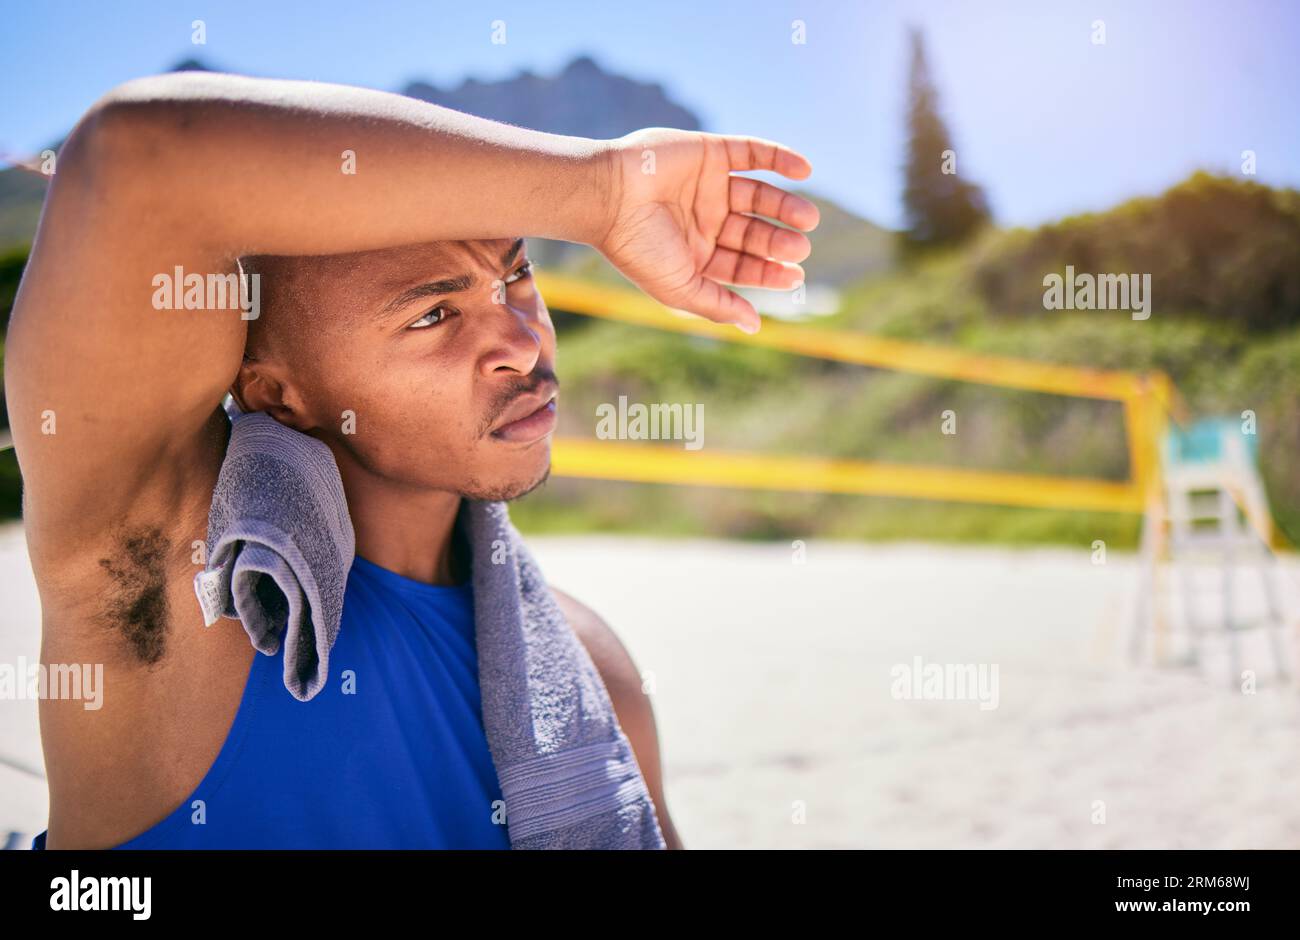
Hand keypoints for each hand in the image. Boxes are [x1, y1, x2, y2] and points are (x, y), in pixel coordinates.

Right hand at [595, 128, 818, 332]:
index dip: (770, 272)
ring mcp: (709, 184)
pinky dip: (780, 158)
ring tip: (807, 218)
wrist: (609, 197)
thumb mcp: (680, 287)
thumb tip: (755, 326)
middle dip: (779, 241)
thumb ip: (717, 306)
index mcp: (697, 253)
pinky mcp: (709, 151)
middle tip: (800, 247)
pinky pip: (752, 152)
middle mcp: (705, 219)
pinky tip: (805, 170)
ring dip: (786, 206)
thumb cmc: (638, 248)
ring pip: (758, 195)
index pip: (743, 265)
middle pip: (754, 231)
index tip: (795, 276)